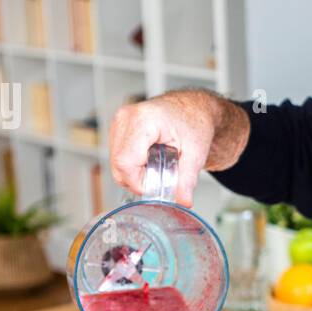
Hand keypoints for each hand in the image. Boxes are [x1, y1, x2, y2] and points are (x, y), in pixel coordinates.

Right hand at [109, 90, 249, 206]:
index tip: (159, 185)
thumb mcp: (196, 154)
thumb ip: (187, 180)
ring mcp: (118, 122)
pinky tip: (149, 157)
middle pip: (118, 165)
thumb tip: (183, 202)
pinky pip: (117, 157)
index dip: (140, 182)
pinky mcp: (117, 128)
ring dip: (135, 173)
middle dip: (139, 179)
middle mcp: (126, 118)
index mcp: (144, 120)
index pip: (126, 163)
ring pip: (116, 164)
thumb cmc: (194, 123)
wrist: (192, 108)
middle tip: (161, 175)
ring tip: (157, 163)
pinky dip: (132, 165)